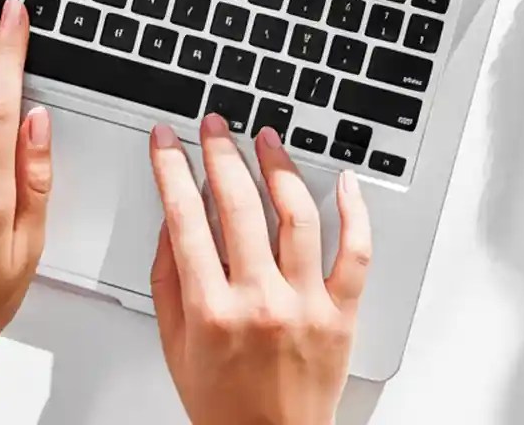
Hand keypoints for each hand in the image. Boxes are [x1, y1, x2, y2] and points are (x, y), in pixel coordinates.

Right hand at [149, 115, 371, 424]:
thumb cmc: (221, 399)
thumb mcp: (174, 339)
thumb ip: (168, 276)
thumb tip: (173, 218)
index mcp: (210, 309)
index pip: (186, 218)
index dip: (171, 169)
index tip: (165, 141)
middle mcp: (260, 301)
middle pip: (240, 206)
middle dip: (221, 153)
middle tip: (214, 126)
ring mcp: (306, 304)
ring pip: (298, 217)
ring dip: (279, 167)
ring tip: (266, 138)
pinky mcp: (343, 313)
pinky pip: (357, 253)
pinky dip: (355, 212)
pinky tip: (342, 181)